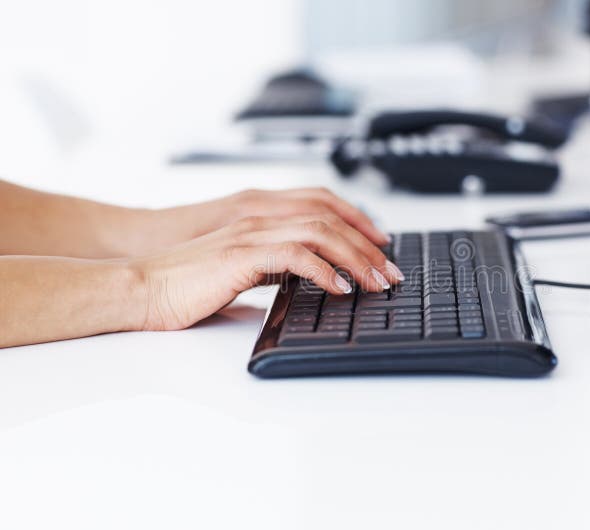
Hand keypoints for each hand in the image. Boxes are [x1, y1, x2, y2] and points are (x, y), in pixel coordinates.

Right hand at [129, 213, 403, 330]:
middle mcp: (260, 215)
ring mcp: (251, 232)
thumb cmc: (187, 281)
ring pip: (320, 232)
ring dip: (355, 259)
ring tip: (376, 283)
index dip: (358, 219)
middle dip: (368, 245)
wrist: (144, 286)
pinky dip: (324, 271)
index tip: (382, 244)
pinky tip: (341, 289)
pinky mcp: (242, 254)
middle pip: (330, 217)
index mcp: (260, 214)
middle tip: (391, 272)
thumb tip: (311, 276)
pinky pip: (296, 256)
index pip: (322, 204)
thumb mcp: (243, 266)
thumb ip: (275, 262)